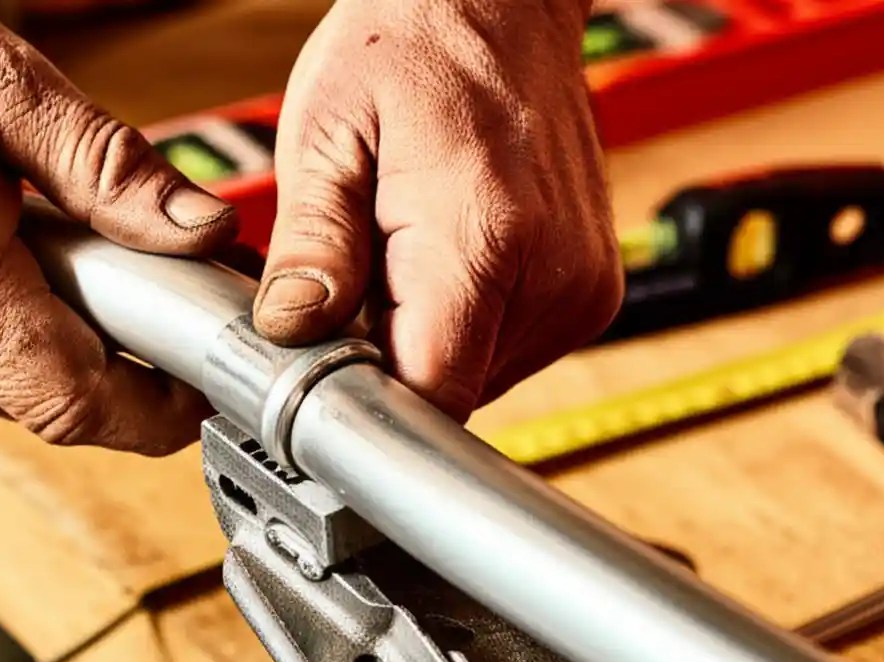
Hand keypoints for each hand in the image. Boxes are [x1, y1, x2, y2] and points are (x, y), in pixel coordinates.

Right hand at [0, 0, 237, 454]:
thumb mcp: (10, 92)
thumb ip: (114, 176)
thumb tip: (197, 231)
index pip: (74, 405)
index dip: (151, 414)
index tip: (190, 400)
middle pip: (36, 399)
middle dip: (94, 352)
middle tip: (111, 281)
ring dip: (26, 338)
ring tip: (14, 248)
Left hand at [254, 0, 623, 421]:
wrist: (502, 4)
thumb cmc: (412, 47)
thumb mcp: (327, 132)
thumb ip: (313, 244)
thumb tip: (293, 329)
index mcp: (484, 237)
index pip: (430, 392)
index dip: (365, 399)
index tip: (324, 370)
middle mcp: (554, 277)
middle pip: (450, 392)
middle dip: (387, 361)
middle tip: (353, 285)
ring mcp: (582, 289)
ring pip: (476, 376)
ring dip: (424, 341)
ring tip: (400, 257)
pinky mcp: (590, 291)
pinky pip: (505, 347)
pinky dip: (462, 323)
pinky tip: (440, 260)